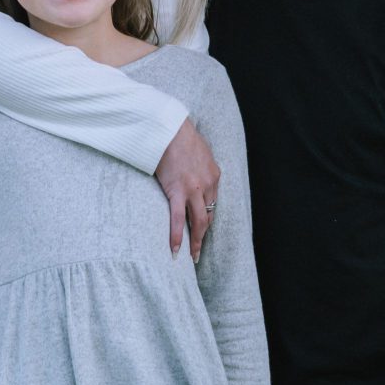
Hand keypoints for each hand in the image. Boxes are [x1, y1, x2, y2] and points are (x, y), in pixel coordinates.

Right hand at [153, 118, 220, 261]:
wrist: (170, 127)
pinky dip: (177, 236)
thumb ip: (199, 166)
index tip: (201, 227)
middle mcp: (208, 185)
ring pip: (197, 222)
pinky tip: (176, 250)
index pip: (212, 203)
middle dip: (203, 235)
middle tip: (199, 250)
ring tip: (192, 256)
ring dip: (195, 241)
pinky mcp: (177, 191)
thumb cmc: (180, 135)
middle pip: (208, 216)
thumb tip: (194, 172)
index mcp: (214, 175)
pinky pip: (177, 219)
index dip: (206, 217)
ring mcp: (193, 190)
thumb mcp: (199, 151)